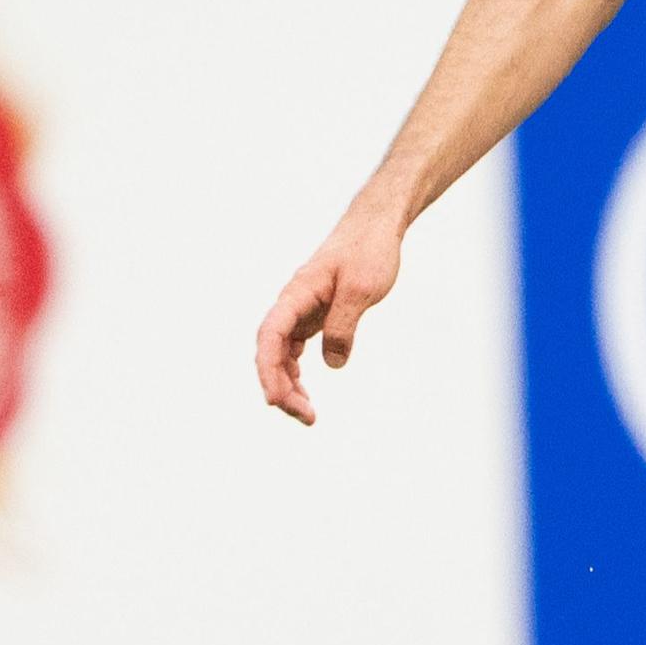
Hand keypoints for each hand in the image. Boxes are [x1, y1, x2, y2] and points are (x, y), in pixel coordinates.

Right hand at [253, 210, 404, 424]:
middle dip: (281, 387)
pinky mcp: (314, 314)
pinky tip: (305, 391)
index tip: (276, 400)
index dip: (269, 371)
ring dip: (288, 384)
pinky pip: (295, 348)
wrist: (376, 226)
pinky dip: (296, 371)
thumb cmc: (369, 250)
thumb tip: (332, 364)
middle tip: (307, 417)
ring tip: (307, 414)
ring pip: (281, 353)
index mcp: (296, 294)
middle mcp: (292, 303)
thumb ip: (344, 325)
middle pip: (271, 351)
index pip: (270, 336)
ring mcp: (300, 309)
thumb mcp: (361, 289)